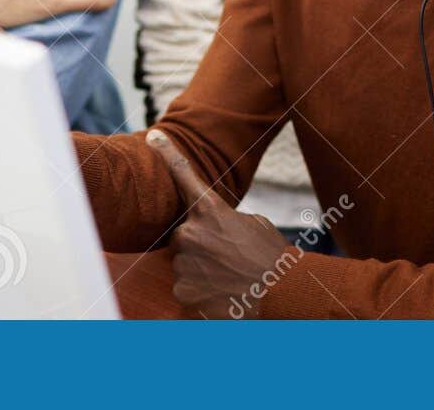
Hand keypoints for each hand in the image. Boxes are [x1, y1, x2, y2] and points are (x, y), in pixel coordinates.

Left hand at [146, 129, 292, 318]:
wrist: (280, 294)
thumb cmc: (272, 257)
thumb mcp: (254, 225)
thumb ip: (224, 221)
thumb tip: (212, 230)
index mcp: (209, 210)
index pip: (184, 175)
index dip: (167, 153)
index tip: (153, 135)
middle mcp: (190, 234)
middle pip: (183, 237)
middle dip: (199, 247)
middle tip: (226, 260)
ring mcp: (183, 265)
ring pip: (185, 266)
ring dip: (202, 273)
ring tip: (230, 279)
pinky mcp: (182, 293)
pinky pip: (186, 292)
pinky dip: (202, 297)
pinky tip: (223, 298)